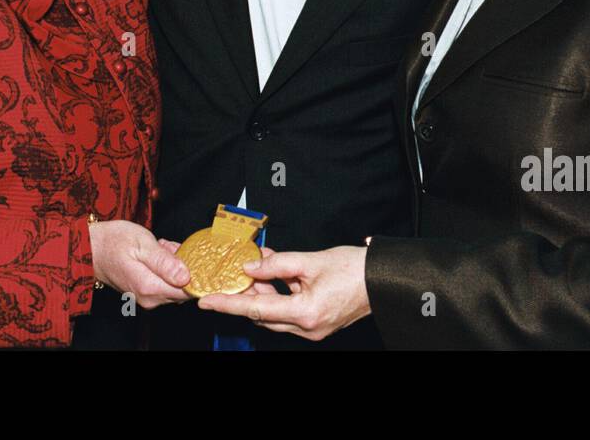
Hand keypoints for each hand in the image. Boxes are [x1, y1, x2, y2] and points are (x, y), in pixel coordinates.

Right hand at [88, 220, 193, 308]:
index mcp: (150, 287)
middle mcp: (150, 298)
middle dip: (182, 264)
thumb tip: (185, 277)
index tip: (185, 253)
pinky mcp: (145, 293)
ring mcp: (147, 297)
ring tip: (158, 247)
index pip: (187, 290)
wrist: (90, 248)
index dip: (194, 271)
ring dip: (173, 263)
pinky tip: (155, 253)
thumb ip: (164, 261)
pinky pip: (165, 281)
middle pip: (183, 286)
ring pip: (175, 282)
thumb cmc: (113, 242)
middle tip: (164, 246)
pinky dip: (165, 266)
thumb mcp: (142, 244)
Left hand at [198, 246, 369, 340]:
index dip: (229, 304)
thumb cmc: (354, 269)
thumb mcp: (311, 260)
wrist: (381, 279)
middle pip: (262, 314)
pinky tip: (272, 277)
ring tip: (253, 270)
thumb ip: (277, 264)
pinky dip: (277, 297)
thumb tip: (250, 267)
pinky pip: (288, 313)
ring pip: (274, 315)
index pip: (256, 308)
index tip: (207, 301)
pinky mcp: (317, 325)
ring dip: (261, 294)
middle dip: (245, 295)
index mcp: (306, 312)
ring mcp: (313, 329)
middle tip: (230, 277)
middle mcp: (308, 327)